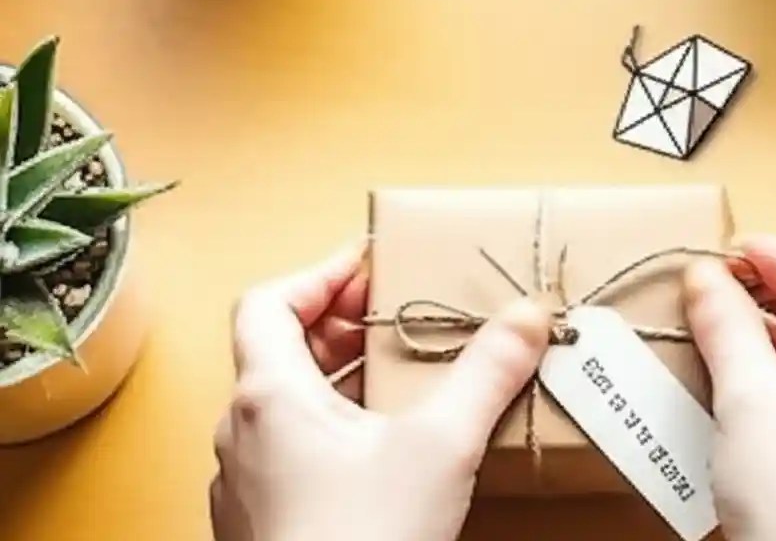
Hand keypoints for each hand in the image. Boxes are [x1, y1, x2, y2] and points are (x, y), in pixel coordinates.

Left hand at [210, 241, 549, 540]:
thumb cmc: (366, 537)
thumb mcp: (442, 444)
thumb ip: (488, 372)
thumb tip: (528, 315)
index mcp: (268, 396)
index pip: (266, 302)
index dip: (317, 274)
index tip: (369, 267)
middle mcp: (242, 434)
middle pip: (276, 351)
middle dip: (340, 326)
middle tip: (394, 318)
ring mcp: (245, 485)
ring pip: (283, 406)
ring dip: (335, 379)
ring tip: (397, 380)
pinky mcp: (262, 525)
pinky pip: (287, 453)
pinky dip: (329, 430)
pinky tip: (381, 453)